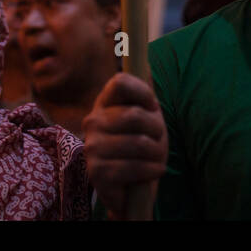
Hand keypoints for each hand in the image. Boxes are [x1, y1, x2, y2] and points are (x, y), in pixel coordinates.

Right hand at [82, 72, 167, 218]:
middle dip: (156, 131)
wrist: (133, 188)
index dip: (143, 93)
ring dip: (157, 154)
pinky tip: (153, 171)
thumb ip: (143, 93)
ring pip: (138, 143)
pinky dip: (152, 170)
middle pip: (135, 115)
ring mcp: (92, 147)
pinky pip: (133, 167)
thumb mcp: (148, 117)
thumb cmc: (142, 147)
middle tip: (158, 140)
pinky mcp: (97, 172)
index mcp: (104, 103)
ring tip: (156, 159)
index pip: (121, 82)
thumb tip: (144, 62)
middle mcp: (93, 121)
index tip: (153, 108)